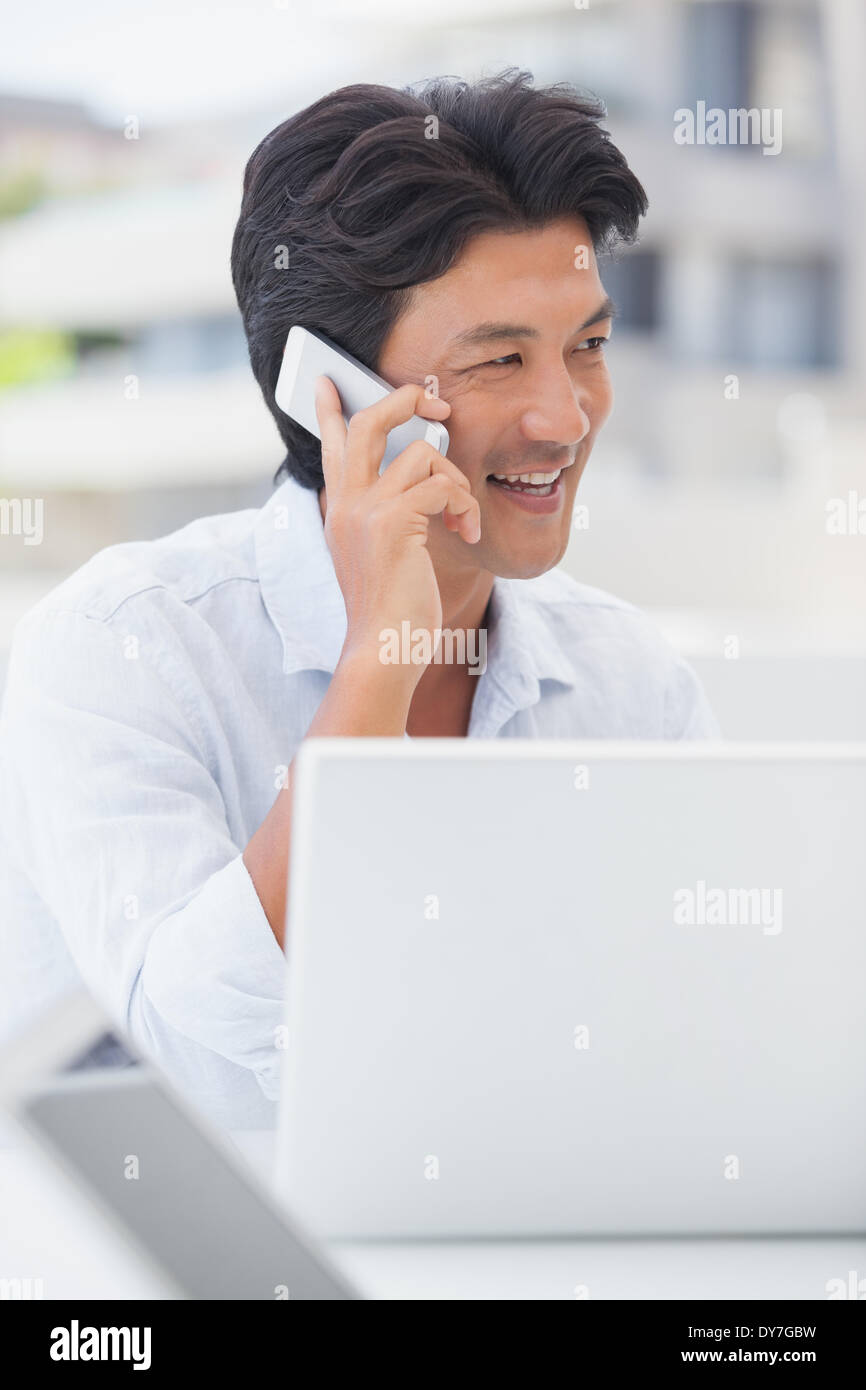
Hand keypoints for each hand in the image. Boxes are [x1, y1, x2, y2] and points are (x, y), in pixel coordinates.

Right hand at [315, 375, 479, 681]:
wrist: (383, 646)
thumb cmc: (390, 609)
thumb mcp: (380, 554)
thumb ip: (386, 516)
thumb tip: (419, 481)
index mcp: (340, 509)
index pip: (330, 444)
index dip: (330, 409)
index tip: (328, 380)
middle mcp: (347, 503)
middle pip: (368, 423)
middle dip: (405, 401)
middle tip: (437, 405)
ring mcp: (367, 511)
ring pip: (421, 454)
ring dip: (456, 479)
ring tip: (462, 516)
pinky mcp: (395, 522)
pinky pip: (444, 487)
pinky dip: (466, 507)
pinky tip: (467, 534)